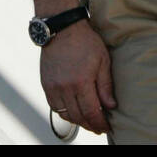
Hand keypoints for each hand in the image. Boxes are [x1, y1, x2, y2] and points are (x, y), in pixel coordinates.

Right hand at [40, 20, 115, 134]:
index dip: (100, 124)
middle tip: (98, 127)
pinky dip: (64, 112)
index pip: (91, 112)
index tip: (106, 128)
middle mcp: (65, 87)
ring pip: (65, 114)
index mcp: (81, 82)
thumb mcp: (103, 60)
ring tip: (87, 120)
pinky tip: (73, 111)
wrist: (62, 28)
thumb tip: (110, 106)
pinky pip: (54, 106)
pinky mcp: (45, 84)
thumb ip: (105, 85)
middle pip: (78, 117)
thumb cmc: (85, 41)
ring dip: (77, 121)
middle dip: (90, 125)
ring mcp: (53, 86)